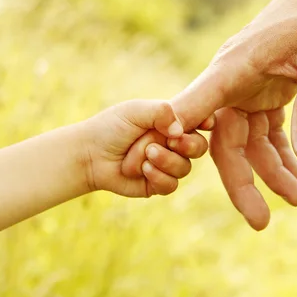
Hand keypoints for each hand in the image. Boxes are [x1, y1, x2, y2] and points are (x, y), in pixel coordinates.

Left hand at [82, 99, 208, 197]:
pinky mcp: (157, 184)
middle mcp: (173, 144)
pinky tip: (143, 169)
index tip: (204, 124)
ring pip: (185, 167)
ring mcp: (166, 165)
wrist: (90, 154)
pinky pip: (171, 185)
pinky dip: (158, 176)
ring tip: (146, 154)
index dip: (205, 123)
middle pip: (199, 147)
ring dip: (165, 160)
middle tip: (173, 141)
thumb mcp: (137, 111)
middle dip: (189, 145)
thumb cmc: (112, 127)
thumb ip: (162, 112)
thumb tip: (181, 131)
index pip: (199, 121)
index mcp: (171, 122)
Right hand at [169, 0, 296, 228]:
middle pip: (224, 139)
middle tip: (260, 222)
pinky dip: (281, 152)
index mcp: (234, 66)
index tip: (158, 169)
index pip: (196, 107)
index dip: (178, 139)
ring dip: (268, 171)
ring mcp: (250, 86)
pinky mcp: (269, 89)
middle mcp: (234, 79)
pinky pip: (267, 129)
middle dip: (241, 181)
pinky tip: (296, 173)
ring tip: (296, 200)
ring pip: (247, 140)